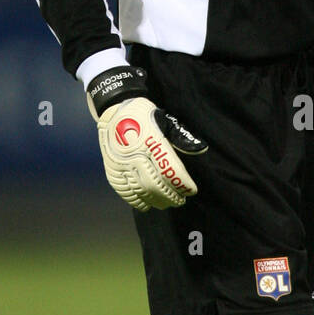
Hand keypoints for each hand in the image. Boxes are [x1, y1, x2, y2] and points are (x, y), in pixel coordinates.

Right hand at [87, 67, 206, 210]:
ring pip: (140, 191)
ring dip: (156, 201)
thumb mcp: (165, 120)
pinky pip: (124, 191)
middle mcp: (134, 155)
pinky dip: (136, 201)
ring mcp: (120, 164)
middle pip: (155, 185)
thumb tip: (201, 149)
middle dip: (171, 196)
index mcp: (150, 141)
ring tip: (168, 203)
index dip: (182, 184)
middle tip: (181, 200)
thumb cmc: (144, 115)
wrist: (113, 110)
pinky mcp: (112, 169)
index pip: (170, 170)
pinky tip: (147, 204)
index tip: (191, 190)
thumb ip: (181, 137)